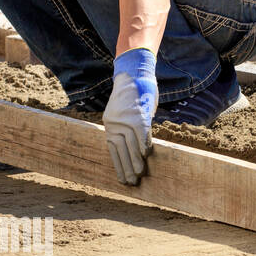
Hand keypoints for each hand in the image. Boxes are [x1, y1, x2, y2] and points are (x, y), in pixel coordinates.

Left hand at [102, 48, 157, 185]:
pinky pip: (141, 132)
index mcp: (109, 124)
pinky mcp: (138, 112)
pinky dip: (144, 144)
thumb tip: (135, 149)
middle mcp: (114, 122)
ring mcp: (125, 117)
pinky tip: (146, 155)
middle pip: (121, 148)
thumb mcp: (125, 113)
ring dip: (135, 159)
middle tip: (132, 182)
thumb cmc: (132, 95)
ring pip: (130, 143)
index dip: (118, 165)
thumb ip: (127, 129)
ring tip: (139, 173)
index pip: (113, 149)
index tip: (122, 179)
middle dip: (126, 166)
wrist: (133, 73)